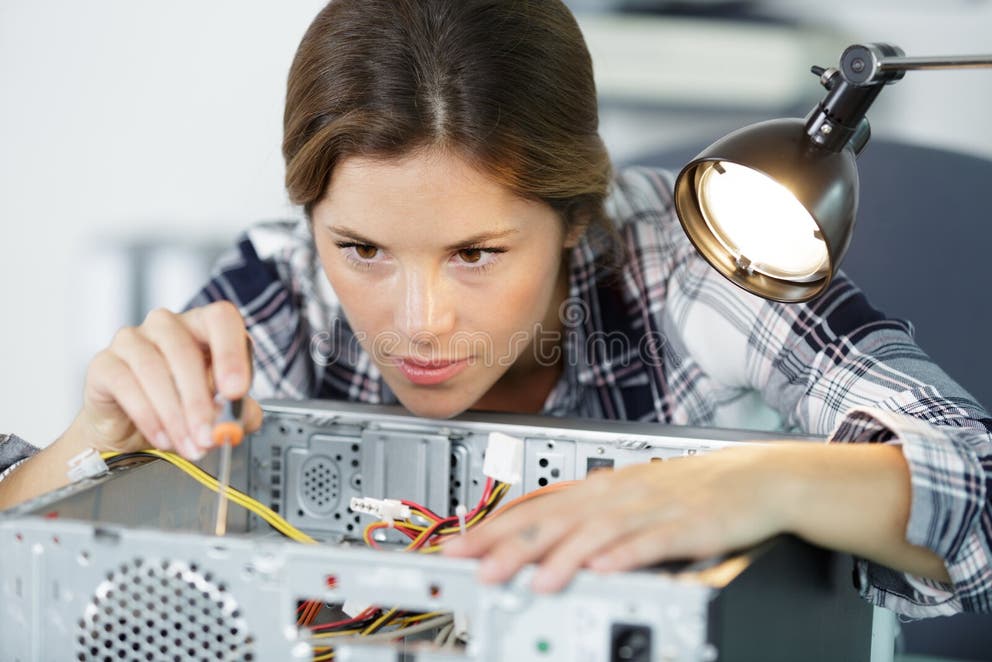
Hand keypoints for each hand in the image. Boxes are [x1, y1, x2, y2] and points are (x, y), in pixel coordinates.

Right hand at [72, 302, 262, 459]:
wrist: (130, 431)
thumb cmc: (180, 409)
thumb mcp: (218, 412)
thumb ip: (238, 412)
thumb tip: (239, 421)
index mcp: (202, 326)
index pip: (220, 319)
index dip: (230, 352)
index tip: (236, 390)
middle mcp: (167, 325)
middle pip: (185, 351)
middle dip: (200, 402)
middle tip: (209, 435)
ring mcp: (132, 339)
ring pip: (154, 370)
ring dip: (175, 415)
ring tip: (188, 444)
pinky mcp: (104, 363)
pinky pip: (125, 384)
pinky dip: (148, 416)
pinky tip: (162, 438)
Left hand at [442, 445, 786, 591]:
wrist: (756, 478)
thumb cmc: (691, 490)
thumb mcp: (629, 495)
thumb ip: (585, 513)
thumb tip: (537, 530)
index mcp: (603, 487)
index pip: (538, 506)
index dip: (496, 526)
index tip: (458, 546)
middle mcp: (621, 494)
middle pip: (558, 518)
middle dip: (513, 544)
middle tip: (476, 567)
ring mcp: (654, 508)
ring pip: (598, 531)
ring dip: (562, 556)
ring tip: (531, 580)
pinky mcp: (689, 526)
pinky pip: (654, 541)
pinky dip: (626, 555)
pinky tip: (603, 569)